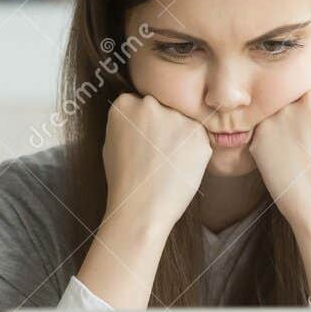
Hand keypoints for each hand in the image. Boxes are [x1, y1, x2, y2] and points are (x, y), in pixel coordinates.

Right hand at [101, 93, 212, 235]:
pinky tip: (180, 167)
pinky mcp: (198, 133)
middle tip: (158, 153)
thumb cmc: (124, 181)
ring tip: (168, 164)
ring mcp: (176, 117)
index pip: (141, 104)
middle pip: (164, 108)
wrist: (142, 207)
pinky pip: (198, 138)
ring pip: (183, 122)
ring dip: (180, 137)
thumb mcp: (112, 143)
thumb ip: (128, 122)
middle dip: (164, 125)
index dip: (145, 125)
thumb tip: (141, 116)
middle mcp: (150, 104)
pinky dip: (193, 151)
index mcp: (125, 104)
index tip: (144, 141)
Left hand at [249, 88, 310, 229]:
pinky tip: (281, 163)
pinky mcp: (261, 132)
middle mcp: (305, 101)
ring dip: (281, 133)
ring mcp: (281, 115)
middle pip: (295, 105)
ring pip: (277, 118)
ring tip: (294, 158)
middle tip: (304, 151)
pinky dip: (267, 147)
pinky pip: (261, 134)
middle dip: (298, 123)